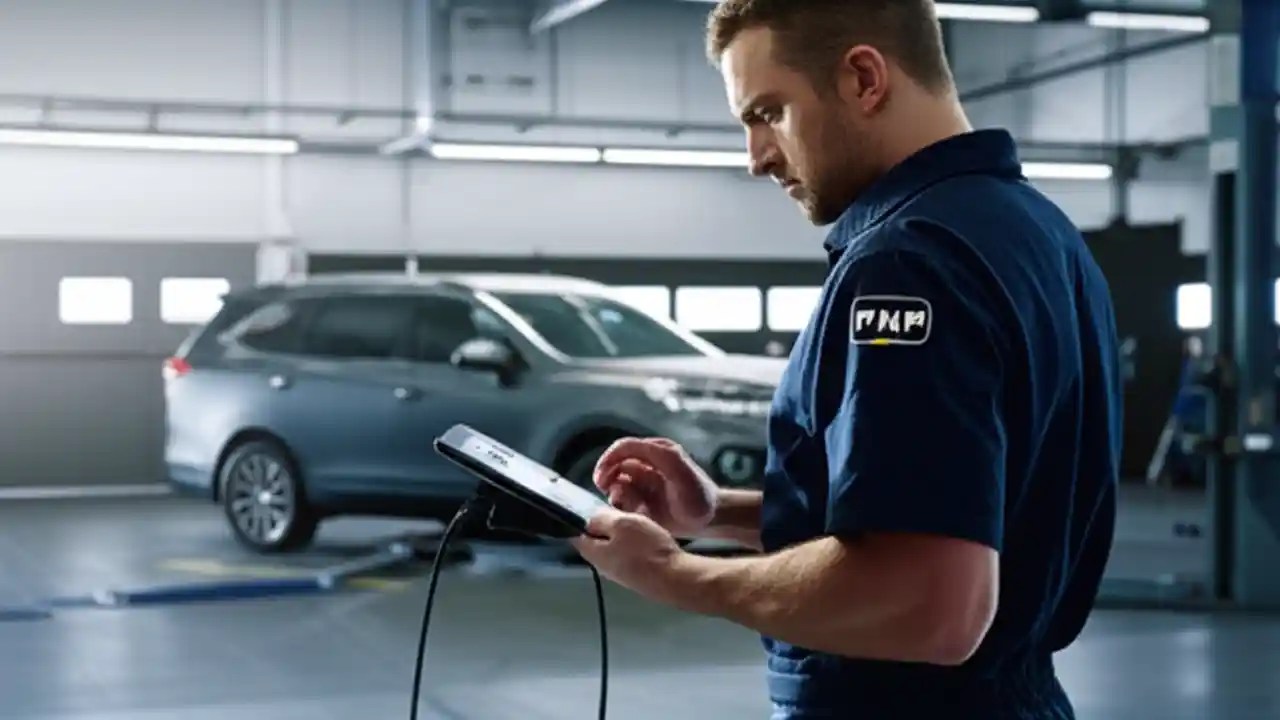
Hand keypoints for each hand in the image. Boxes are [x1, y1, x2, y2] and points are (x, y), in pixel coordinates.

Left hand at [570, 506, 684, 604]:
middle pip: (595, 538)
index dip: (581, 516)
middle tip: (619, 509)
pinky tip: (645, 535)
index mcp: (592, 551)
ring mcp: (618, 572)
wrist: (674, 579)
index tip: (592, 504)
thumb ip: (601, 518)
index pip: (575, 531)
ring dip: (621, 532)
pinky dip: (633, 542)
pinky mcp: (634, 574)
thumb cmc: (646, 549)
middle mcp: (600, 565)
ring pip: (613, 544)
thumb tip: (585, 518)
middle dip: (605, 523)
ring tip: (635, 520)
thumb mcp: (622, 524)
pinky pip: (627, 552)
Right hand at [593, 437, 718, 537]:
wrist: (710, 519)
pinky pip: (624, 500)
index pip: (623, 447)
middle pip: (615, 465)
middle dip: (607, 477)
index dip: (608, 459)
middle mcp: (646, 464)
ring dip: (616, 493)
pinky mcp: (642, 500)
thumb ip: (656, 454)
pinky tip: (636, 512)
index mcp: (655, 451)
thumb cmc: (697, 492)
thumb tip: (628, 451)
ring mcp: (643, 483)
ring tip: (625, 504)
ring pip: (616, 484)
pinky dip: (624, 505)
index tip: (601, 477)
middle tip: (606, 491)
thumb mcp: (679, 468)